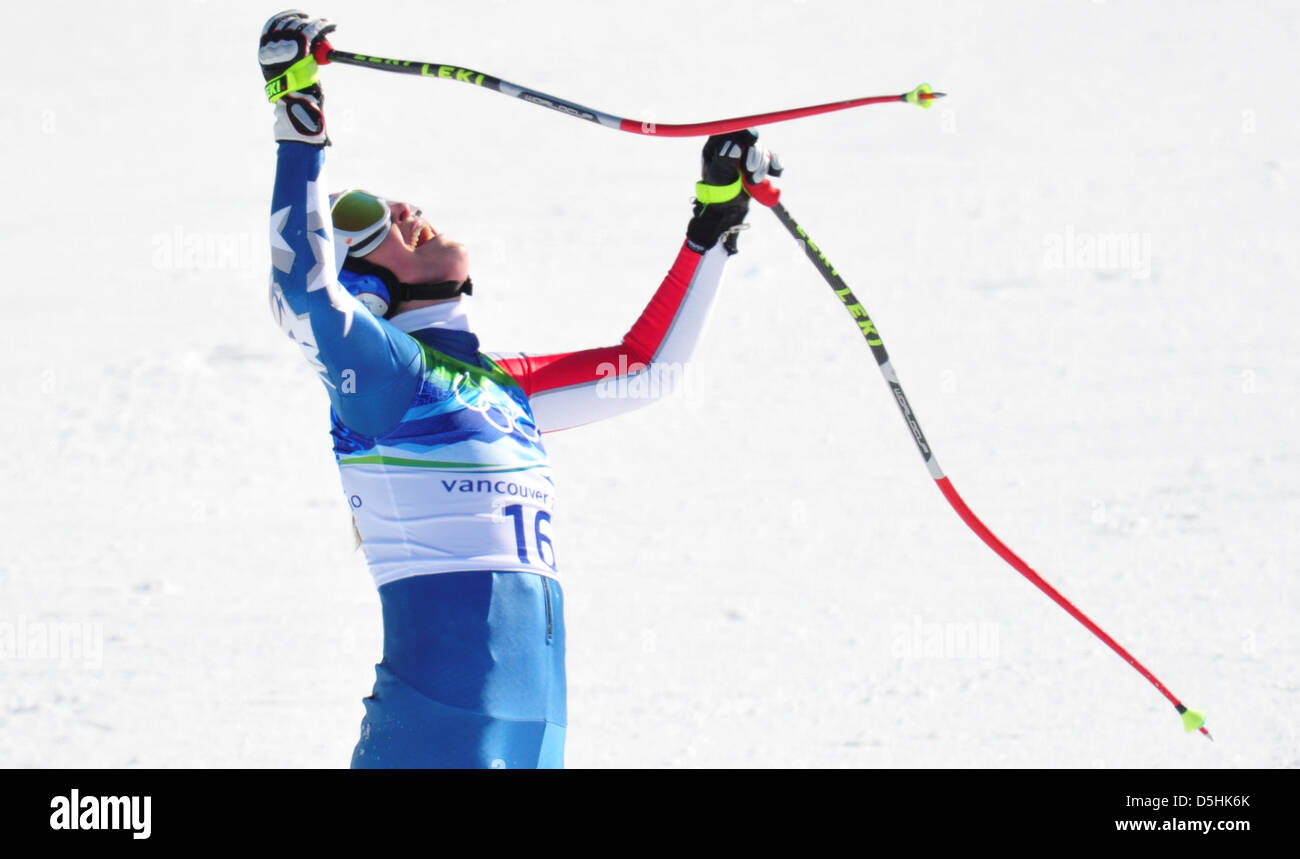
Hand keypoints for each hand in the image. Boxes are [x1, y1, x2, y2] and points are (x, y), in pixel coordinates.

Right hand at [259, 10, 335, 144]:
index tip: (297, 17)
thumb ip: (290, 59)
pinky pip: (311, 31)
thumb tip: (304, 47)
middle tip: (316, 23)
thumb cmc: (296, 95)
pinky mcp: (299, 48)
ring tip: (326, 24)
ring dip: (315, 23)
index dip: (285, 17)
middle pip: (287, 24)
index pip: (271, 26)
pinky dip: (322, 26)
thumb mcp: (287, 73)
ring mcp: (285, 47)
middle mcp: (271, 48)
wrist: (298, 106)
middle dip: (302, 20)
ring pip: (301, 26)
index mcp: (265, 53)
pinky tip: (330, 24)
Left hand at [700, 129, 782, 205]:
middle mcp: (733, 145)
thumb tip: (735, 147)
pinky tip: (776, 173)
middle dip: (754, 155)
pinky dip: (775, 164)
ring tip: (753, 182)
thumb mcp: (718, 179)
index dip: (744, 131)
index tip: (753, 139)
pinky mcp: (759, 162)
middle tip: (750, 171)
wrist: (729, 208)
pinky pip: (772, 158)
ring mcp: (746, 153)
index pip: (731, 129)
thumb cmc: (718, 193)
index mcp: (717, 145)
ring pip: (762, 150)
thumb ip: (725, 162)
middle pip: (750, 139)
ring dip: (762, 166)